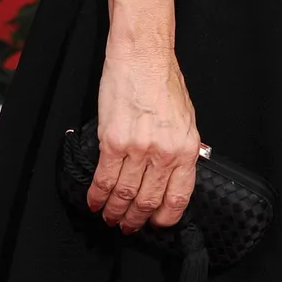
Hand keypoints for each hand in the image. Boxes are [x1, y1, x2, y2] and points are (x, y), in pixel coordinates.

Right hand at [89, 45, 199, 232]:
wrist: (143, 56)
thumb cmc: (164, 82)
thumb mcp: (186, 119)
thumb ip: (180, 149)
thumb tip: (173, 176)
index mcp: (186, 147)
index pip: (178, 197)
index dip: (164, 218)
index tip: (155, 224)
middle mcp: (164, 152)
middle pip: (148, 201)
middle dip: (136, 220)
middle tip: (128, 225)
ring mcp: (138, 148)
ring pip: (123, 195)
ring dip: (114, 211)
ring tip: (110, 216)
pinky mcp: (113, 142)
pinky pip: (104, 179)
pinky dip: (97, 195)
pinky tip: (95, 201)